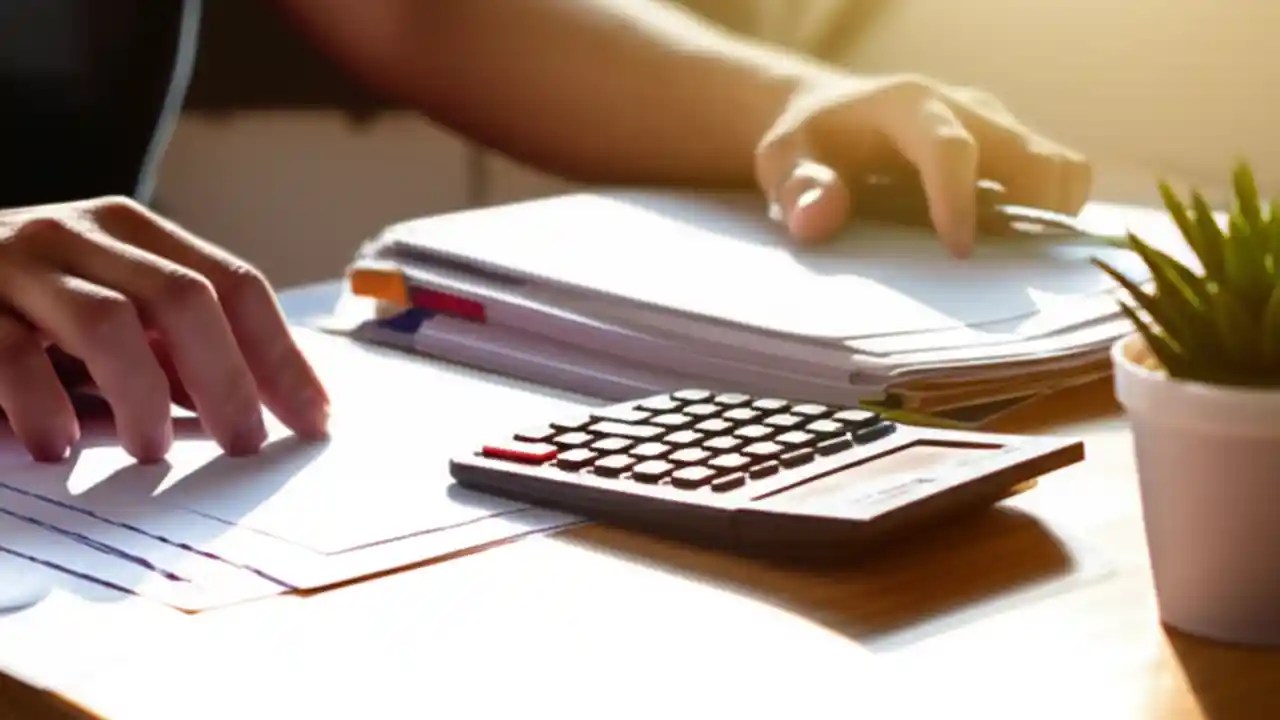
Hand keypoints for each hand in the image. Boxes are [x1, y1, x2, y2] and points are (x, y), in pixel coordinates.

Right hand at [0, 196, 328, 462]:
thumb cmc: (21, 314)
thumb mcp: (107, 319)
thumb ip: (171, 356)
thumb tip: (258, 413)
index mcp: (134, 232)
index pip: (235, 285)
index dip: (282, 355)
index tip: (316, 419)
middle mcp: (80, 233)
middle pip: (186, 299)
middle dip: (229, 380)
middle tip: (246, 445)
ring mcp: (14, 261)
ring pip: (109, 322)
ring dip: (145, 396)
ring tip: (153, 452)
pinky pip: (10, 355)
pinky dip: (45, 407)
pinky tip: (59, 449)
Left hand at [755, 73, 1091, 256]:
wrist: (831, 116)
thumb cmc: (808, 144)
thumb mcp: (783, 162)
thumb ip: (798, 189)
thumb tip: (818, 222)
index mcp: (907, 104)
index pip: (949, 146)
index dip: (958, 200)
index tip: (960, 253)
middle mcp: (965, 107)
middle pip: (1031, 154)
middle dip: (1028, 214)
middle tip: (1001, 273)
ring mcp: (996, 126)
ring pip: (1060, 167)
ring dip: (1050, 220)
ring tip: (1012, 266)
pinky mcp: (1012, 147)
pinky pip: (1060, 179)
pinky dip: (1052, 218)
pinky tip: (1015, 253)